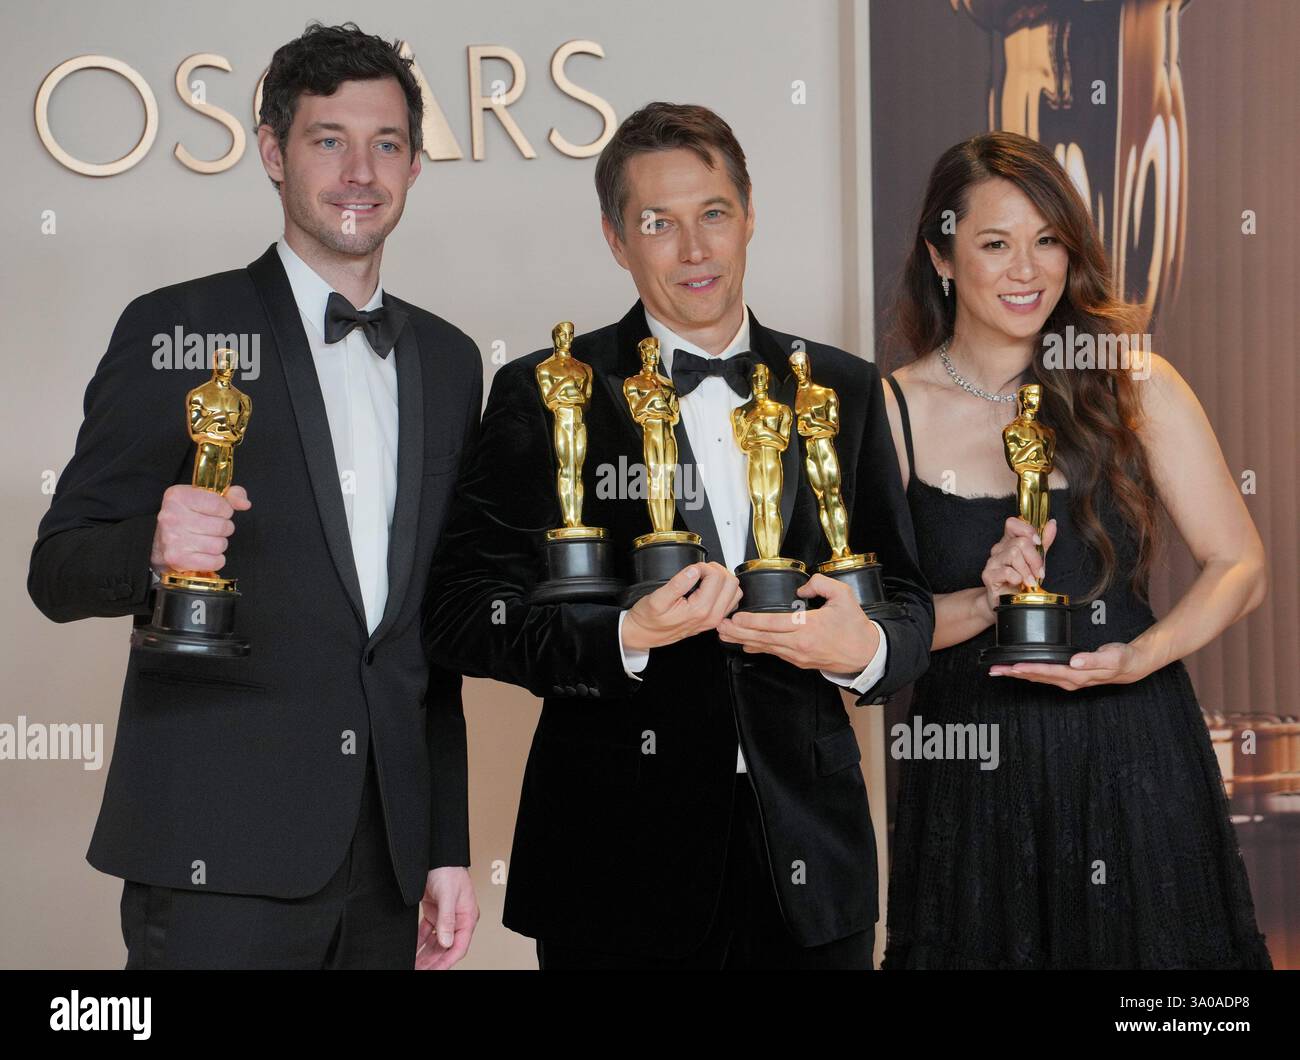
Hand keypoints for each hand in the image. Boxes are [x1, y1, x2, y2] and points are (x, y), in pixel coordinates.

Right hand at [150, 483, 250, 572]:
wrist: (163, 542)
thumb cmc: (189, 517)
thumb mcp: (207, 497)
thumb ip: (232, 495)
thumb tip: (245, 504)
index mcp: (178, 497)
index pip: (219, 505)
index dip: (226, 510)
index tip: (219, 512)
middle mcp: (171, 517)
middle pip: (221, 526)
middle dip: (224, 528)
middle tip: (212, 528)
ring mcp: (172, 539)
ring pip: (219, 545)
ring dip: (219, 544)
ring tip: (207, 540)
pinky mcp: (177, 559)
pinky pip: (215, 561)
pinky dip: (215, 559)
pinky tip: (204, 553)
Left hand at [415, 866, 477, 969]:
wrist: (436, 855)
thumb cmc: (448, 870)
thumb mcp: (448, 895)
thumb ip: (447, 920)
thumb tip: (447, 942)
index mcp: (467, 917)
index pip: (459, 946)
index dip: (447, 962)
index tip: (434, 971)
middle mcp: (457, 919)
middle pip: (446, 948)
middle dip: (433, 962)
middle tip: (419, 971)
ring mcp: (445, 917)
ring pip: (436, 943)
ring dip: (425, 954)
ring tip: (414, 964)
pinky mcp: (433, 912)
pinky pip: (427, 932)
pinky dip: (419, 941)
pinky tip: (412, 949)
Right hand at [622, 562, 740, 651]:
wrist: (645, 634)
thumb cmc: (649, 619)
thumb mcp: (656, 599)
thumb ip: (677, 584)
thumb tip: (694, 570)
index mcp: (699, 610)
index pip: (716, 577)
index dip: (704, 566)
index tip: (692, 569)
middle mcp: (711, 616)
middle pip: (731, 582)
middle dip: (716, 570)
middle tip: (699, 570)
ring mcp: (714, 619)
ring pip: (735, 591)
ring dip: (722, 579)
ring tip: (705, 577)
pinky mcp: (714, 620)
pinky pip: (731, 601)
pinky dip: (724, 590)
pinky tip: (710, 588)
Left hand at [716, 573, 879, 670]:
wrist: (865, 654)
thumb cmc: (855, 626)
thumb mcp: (843, 596)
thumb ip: (821, 583)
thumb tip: (802, 587)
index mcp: (808, 627)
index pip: (774, 624)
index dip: (752, 621)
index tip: (736, 617)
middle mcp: (800, 644)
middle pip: (763, 638)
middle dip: (739, 632)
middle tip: (720, 626)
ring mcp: (798, 655)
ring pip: (766, 647)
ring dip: (744, 641)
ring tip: (726, 634)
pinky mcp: (799, 661)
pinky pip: (774, 653)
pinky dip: (758, 648)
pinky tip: (745, 645)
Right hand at [982, 516, 1055, 614]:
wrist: (1007, 602)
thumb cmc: (1021, 581)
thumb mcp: (1036, 561)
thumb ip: (1044, 543)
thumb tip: (1052, 524)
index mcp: (1009, 542)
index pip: (1012, 524)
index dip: (1027, 530)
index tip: (1038, 543)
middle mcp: (998, 549)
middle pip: (1020, 542)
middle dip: (1035, 559)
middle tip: (1039, 573)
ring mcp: (992, 562)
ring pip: (1014, 554)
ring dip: (1027, 570)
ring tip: (1030, 581)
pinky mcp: (988, 575)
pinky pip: (1007, 571)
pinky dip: (1018, 578)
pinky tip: (1019, 584)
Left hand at [988, 641, 1149, 689]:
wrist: (1130, 666)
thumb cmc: (1121, 659)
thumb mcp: (1112, 657)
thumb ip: (1093, 659)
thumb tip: (1075, 661)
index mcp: (1077, 675)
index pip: (1048, 672)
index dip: (1029, 669)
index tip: (1012, 667)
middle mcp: (1069, 680)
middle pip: (1037, 677)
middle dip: (1014, 674)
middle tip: (994, 670)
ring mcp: (1067, 680)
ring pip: (1037, 677)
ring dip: (1017, 674)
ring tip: (999, 670)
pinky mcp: (1067, 676)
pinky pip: (1043, 675)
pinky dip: (1028, 672)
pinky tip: (1018, 669)